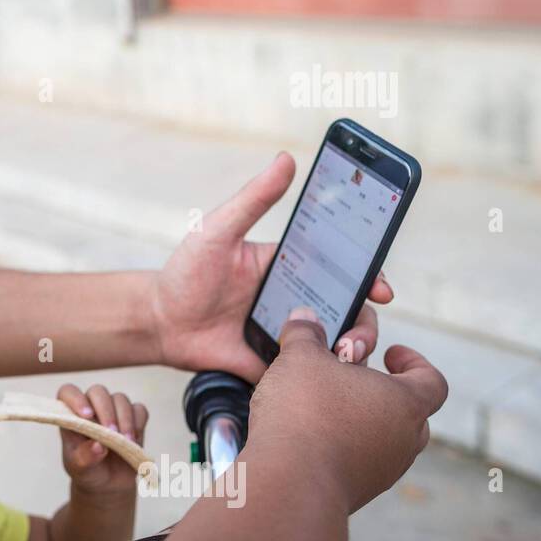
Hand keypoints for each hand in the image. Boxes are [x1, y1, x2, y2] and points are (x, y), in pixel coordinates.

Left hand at [56, 384, 148, 495]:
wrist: (108, 484)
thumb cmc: (88, 471)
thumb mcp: (81, 468)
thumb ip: (85, 457)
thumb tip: (98, 446)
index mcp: (71, 415)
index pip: (68, 392)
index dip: (76, 399)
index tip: (86, 416)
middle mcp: (92, 408)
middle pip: (98, 392)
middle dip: (106, 411)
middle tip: (112, 432)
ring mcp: (113, 410)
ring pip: (120, 399)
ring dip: (125, 418)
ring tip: (126, 441)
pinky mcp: (133, 418)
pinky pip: (139, 410)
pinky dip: (138, 422)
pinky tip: (134, 440)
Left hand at [151, 152, 394, 383]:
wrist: (159, 323)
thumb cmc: (186, 272)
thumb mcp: (218, 231)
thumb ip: (252, 199)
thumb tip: (286, 159)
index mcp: (293, 265)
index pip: (345, 268)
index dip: (371, 277)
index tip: (382, 288)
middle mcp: (299, 298)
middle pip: (352, 311)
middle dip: (366, 325)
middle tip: (356, 338)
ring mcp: (290, 334)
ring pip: (338, 345)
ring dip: (350, 353)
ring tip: (340, 359)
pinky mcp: (276, 364)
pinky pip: (308, 375)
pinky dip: (319, 379)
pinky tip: (315, 382)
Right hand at [247, 307, 447, 513]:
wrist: (290, 483)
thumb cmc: (305, 413)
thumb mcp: (300, 358)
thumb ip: (304, 334)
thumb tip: (304, 318)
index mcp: (406, 402)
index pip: (432, 381)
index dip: (415, 363)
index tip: (390, 353)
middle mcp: (404, 440)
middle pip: (410, 413)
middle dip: (383, 394)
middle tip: (352, 380)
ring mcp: (382, 471)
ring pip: (383, 440)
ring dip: (360, 422)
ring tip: (325, 408)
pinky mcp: (356, 491)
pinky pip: (357, 462)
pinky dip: (341, 448)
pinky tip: (308, 438)